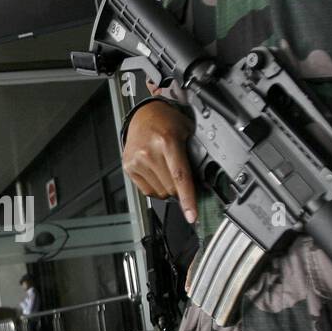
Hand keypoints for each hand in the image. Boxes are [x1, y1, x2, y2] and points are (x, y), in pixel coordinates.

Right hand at [122, 99, 198, 223]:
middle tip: (184, 177)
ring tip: (168, 169)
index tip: (192, 215)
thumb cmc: (166, 121)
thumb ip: (194, 155)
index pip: (180, 178)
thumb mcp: (187, 132)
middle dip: (181, 188)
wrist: (144, 114)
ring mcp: (136, 161)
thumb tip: (203, 182)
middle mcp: (148, 153)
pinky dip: (157, 187)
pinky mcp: (129, 167)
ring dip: (168, 188)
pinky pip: (148, 191)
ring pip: (160, 192)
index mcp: (166, 142)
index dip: (188, 199)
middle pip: (171, 188)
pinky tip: (158, 173)